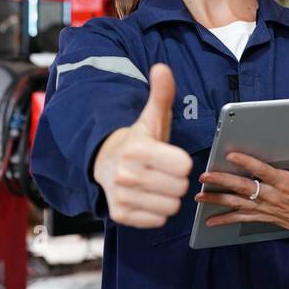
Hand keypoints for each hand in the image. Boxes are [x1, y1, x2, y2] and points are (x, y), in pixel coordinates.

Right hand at [92, 62, 192, 227]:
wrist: (104, 162)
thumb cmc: (138, 140)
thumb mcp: (151, 117)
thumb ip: (161, 94)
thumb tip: (162, 68)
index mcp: (137, 149)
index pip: (184, 166)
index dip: (181, 161)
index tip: (169, 156)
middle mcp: (125, 174)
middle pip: (179, 188)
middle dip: (176, 180)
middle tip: (163, 171)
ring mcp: (121, 196)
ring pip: (170, 206)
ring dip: (168, 197)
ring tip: (156, 184)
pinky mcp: (120, 215)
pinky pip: (158, 220)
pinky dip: (156, 212)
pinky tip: (147, 197)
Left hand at [196, 134, 288, 244]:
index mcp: (286, 183)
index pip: (263, 171)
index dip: (247, 164)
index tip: (232, 156)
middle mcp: (273, 196)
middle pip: (244, 187)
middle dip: (222, 181)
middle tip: (204, 176)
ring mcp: (267, 208)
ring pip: (238, 204)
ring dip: (218, 200)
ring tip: (200, 197)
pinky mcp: (266, 218)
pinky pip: (242, 219)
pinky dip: (226, 220)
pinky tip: (211, 221)